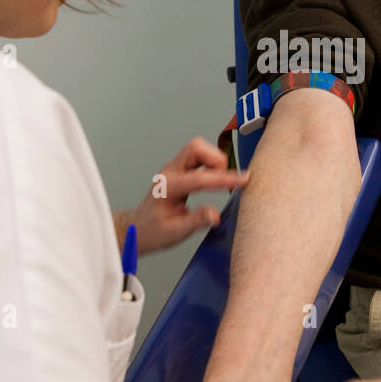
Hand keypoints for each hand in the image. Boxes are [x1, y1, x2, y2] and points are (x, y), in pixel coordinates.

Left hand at [123, 137, 247, 254]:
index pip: (200, 178)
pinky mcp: (179, 170)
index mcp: (168, 187)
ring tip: (221, 181)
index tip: (244, 180)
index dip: (224, 179)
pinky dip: (211, 164)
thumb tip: (215, 215)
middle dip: (217, 160)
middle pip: (197, 148)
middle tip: (227, 181)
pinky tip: (215, 180)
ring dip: (215, 160)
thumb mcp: (175, 233)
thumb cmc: (152, 232)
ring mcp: (174, 169)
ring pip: (198, 148)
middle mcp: (170, 172)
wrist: (137, 229)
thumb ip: (195, 221)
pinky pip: (198, 156)